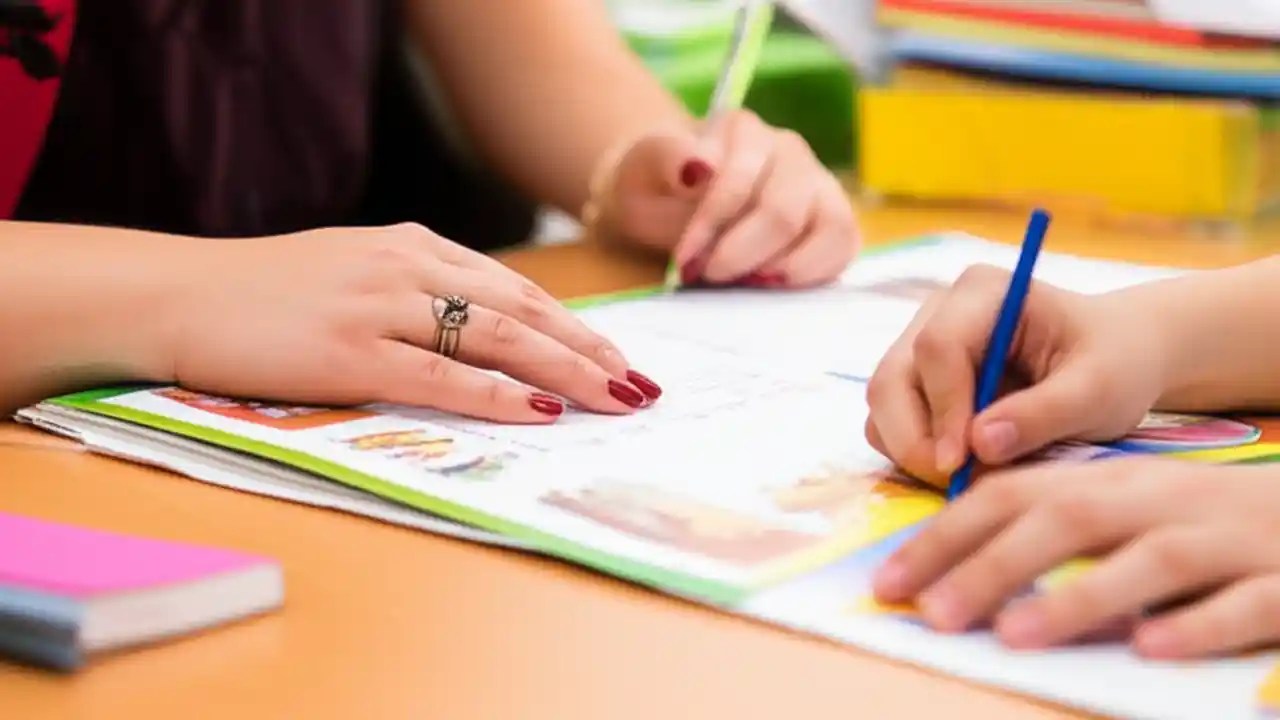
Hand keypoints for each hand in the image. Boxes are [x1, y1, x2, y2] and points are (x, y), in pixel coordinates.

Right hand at [165, 224, 660, 422]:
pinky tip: (543, 411)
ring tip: (616, 398)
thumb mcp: (353, 270)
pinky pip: (444, 377)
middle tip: (639, 383)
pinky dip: (500, 395)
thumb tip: (480, 332)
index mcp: (412, 247)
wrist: (177, 293)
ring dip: (567, 370)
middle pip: (524, 312)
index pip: (516, 288)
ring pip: (498, 340)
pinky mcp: (351, 351)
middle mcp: (407, 268)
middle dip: (590, 350)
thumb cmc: (264, 292)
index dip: (574, 325)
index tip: (617, 355)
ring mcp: (381, 307)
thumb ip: (415, 290)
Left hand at [600, 110, 859, 288]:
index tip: (684, 261)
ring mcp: (817, 184)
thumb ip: (666, 159)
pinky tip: (773, 283)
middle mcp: (789, 151)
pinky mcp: (833, 220)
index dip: (711, 228)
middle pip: (784, 212)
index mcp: (742, 130)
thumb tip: (699, 167)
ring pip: (828, 227)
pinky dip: (813, 272)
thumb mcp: (642, 169)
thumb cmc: (657, 185)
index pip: (739, 181)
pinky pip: (844, 246)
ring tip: (745, 281)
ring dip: (783, 267)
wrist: (669, 200)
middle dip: (742, 255)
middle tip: (709, 275)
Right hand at [865, 265, 1169, 485]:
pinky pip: (891, 421)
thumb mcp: (1098, 392)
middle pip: (891, 378)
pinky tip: (962, 464)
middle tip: (955, 481)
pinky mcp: (918, 380)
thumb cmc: (1116, 364)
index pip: (936, 347)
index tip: (961, 462)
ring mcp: (920, 345)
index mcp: (984, 293)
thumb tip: (978, 445)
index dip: (942, 408)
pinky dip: (915, 450)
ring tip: (966, 475)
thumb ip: (1042, 414)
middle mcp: (939, 312)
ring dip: (912, 448)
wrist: (1119, 359)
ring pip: (884, 404)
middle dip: (914, 437)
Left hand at [873, 458, 1279, 658]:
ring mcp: (1221, 540)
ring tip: (1015, 636)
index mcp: (1108, 483)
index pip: (1012, 496)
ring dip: (1078, 597)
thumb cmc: (1196, 519)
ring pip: (1148, 561)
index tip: (889, 581)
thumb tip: (953, 568)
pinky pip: (1240, 602)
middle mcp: (1156, 502)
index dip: (947, 535)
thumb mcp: (1119, 509)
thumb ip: (1047, 528)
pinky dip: (1195, 622)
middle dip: (992, 565)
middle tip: (933, 613)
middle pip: (1066, 522)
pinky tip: (1150, 647)